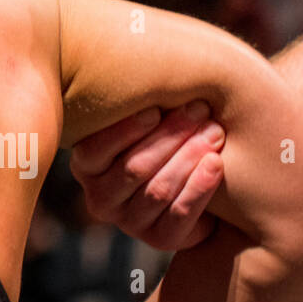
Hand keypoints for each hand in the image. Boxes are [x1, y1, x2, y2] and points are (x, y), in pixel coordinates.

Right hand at [70, 101, 224, 249]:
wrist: (193, 186)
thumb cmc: (163, 139)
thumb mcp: (143, 124)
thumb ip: (141, 108)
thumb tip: (142, 61)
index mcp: (86, 167)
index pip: (95, 150)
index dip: (125, 130)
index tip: (156, 109)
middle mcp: (100, 199)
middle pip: (133, 168)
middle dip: (170, 137)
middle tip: (200, 110)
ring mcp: (129, 223)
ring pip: (158, 190)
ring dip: (189, 158)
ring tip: (215, 131)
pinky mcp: (160, 240)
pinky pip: (180, 215)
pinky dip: (200, 188)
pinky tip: (216, 164)